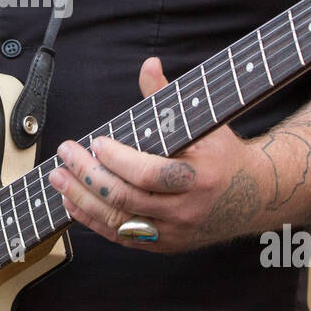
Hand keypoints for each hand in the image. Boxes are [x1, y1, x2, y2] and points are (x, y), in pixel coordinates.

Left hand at [48, 56, 267, 252]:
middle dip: (88, 175)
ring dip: (82, 199)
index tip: (96, 141)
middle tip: (65, 155)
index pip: (148, 174)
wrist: (252, 196)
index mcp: (199, 177)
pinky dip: (92, 220)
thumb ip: (168, 97)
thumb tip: (149, 64)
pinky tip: (72, 202)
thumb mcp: (203, 123)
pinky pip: (121, 236)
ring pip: (118, 221)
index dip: (117, 160)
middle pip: (126, 198)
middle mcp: (186, 210)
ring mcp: (175, 233)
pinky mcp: (165, 245)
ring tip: (58, 178)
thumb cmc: (222, 154)